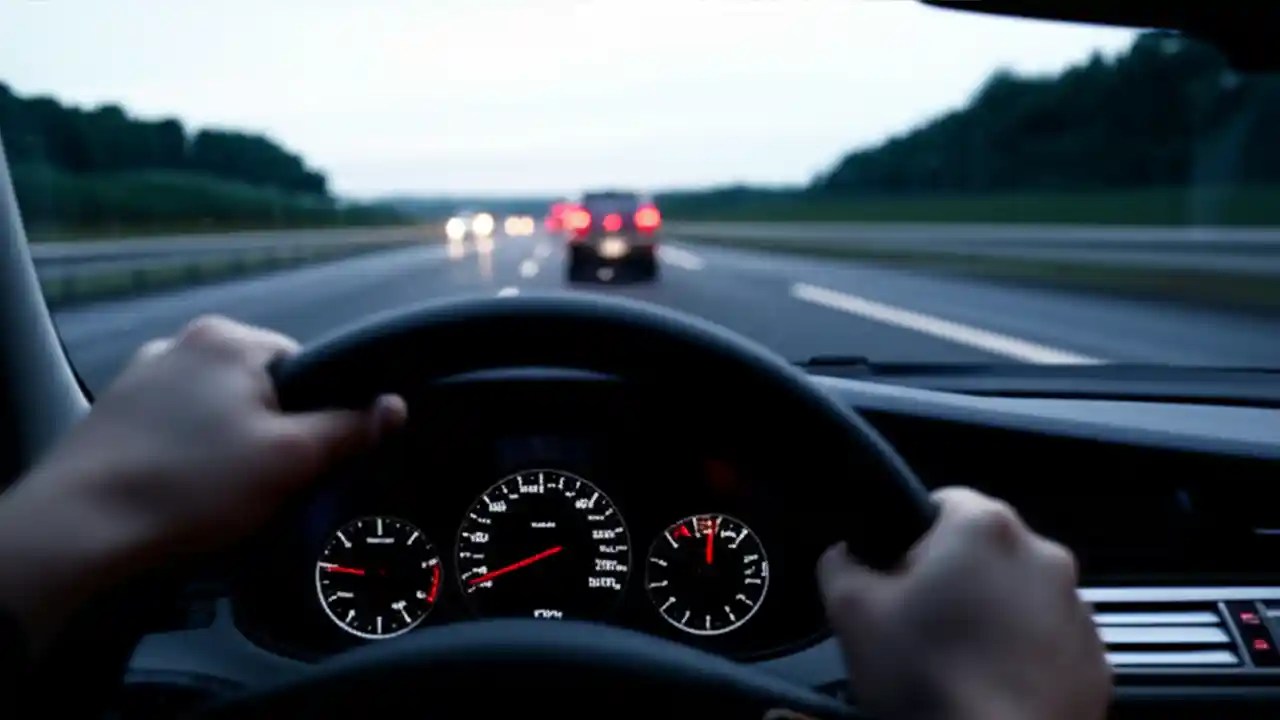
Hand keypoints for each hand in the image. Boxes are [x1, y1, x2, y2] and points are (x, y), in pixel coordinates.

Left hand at [0, 315, 405, 649]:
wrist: (81, 529)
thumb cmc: (191, 487)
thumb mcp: (291, 461)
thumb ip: (350, 429)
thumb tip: (396, 406)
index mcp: (229, 339)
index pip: (307, 368)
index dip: (319, 417)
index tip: (306, 459)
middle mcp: (182, 343)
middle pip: (262, 390)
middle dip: (272, 434)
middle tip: (265, 485)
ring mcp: (142, 376)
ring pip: (219, 411)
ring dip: (230, 446)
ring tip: (220, 495)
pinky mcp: (115, 413)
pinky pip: (178, 428)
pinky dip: (190, 455)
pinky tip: (184, 492)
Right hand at [817, 488, 1110, 719]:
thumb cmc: (928, 679)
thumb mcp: (852, 612)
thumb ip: (840, 563)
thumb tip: (844, 554)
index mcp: (984, 527)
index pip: (941, 502)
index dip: (910, 540)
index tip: (899, 579)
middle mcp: (1043, 555)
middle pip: (984, 550)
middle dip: (954, 579)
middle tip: (922, 624)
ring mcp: (1076, 609)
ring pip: (1020, 595)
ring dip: (992, 615)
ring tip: (958, 661)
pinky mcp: (1095, 658)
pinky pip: (1050, 640)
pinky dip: (1024, 653)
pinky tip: (992, 683)